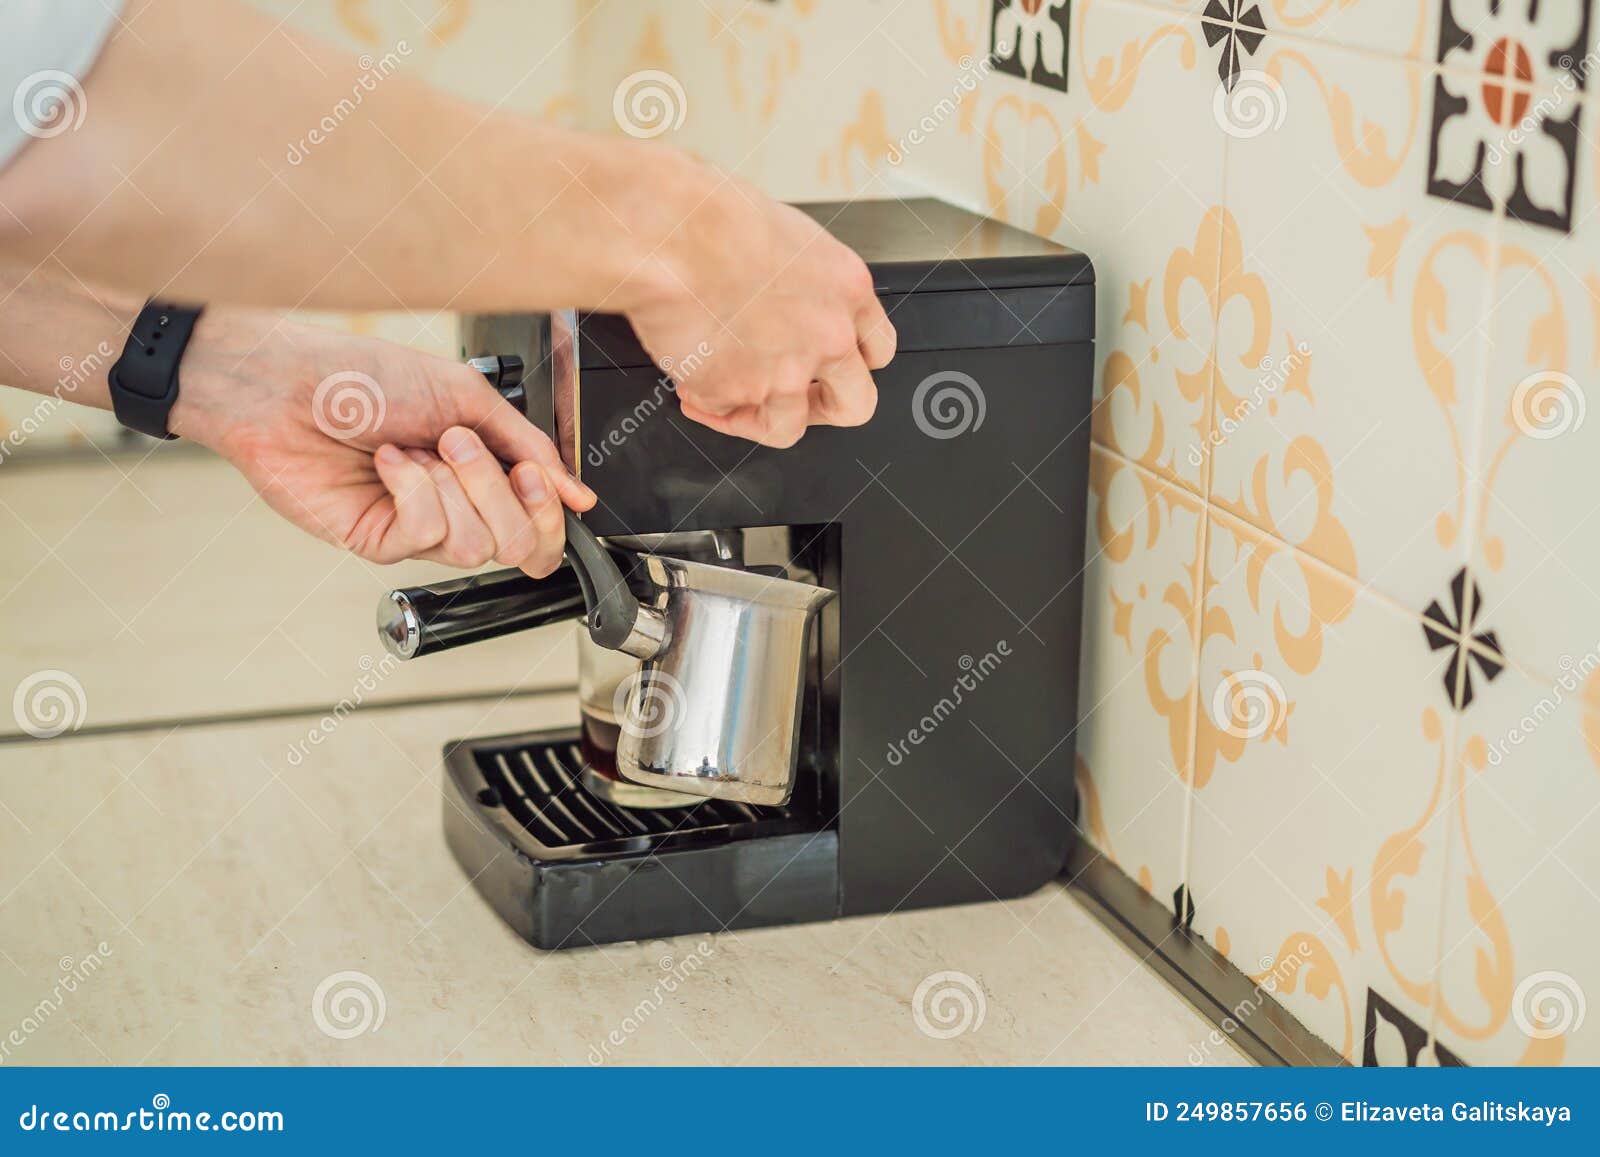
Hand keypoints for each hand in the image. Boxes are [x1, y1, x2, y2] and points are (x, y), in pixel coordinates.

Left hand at [169, 311, 594, 577]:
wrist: (290, 380)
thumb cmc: (366, 375)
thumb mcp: (468, 397)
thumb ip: (530, 447)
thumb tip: (576, 493)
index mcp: (484, 472)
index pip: (542, 528)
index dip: (549, 511)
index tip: (531, 473)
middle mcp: (456, 506)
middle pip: (521, 546)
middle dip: (499, 493)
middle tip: (461, 446)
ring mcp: (418, 528)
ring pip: (476, 546)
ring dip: (451, 486)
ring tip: (416, 448)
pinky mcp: (379, 542)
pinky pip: (425, 535)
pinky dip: (412, 489)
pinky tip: (387, 463)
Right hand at [618, 154, 896, 447]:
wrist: (673, 234)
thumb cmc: (716, 217)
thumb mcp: (788, 239)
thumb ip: (803, 286)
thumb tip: (785, 304)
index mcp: (847, 290)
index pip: (877, 350)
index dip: (851, 364)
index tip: (832, 367)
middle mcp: (828, 337)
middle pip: (855, 404)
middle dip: (822, 409)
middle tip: (793, 400)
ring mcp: (786, 373)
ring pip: (786, 427)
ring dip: (753, 417)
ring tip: (721, 395)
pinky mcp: (737, 392)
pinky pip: (723, 411)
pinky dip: (706, 401)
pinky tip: (688, 378)